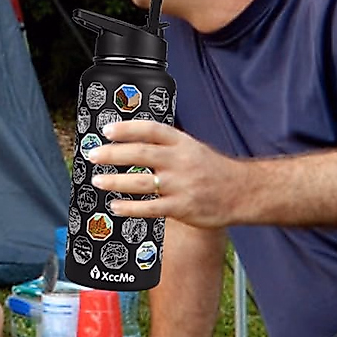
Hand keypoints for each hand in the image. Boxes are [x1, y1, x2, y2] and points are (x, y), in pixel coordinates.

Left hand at [86, 120, 242, 228]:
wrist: (243, 192)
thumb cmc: (212, 170)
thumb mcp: (192, 148)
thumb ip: (165, 145)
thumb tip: (130, 141)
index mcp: (182, 142)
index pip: (151, 129)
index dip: (127, 128)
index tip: (107, 130)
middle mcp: (180, 161)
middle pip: (141, 153)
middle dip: (112, 154)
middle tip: (93, 155)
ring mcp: (181, 185)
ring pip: (141, 182)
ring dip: (115, 181)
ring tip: (97, 181)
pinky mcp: (182, 207)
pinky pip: (150, 208)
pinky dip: (130, 207)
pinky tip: (115, 206)